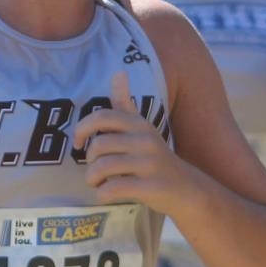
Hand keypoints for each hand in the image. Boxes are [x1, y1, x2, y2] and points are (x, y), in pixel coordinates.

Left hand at [73, 71, 190, 215]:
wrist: (186, 189)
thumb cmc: (156, 158)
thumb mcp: (142, 129)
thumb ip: (125, 104)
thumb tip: (118, 72)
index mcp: (139, 125)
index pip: (103, 117)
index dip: (83, 128)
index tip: (79, 144)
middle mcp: (145, 140)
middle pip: (99, 145)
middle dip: (89, 161)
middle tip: (94, 170)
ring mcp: (149, 164)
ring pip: (103, 168)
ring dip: (93, 179)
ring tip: (98, 183)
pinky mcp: (151, 187)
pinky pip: (114, 188)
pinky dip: (103, 193)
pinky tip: (107, 194)